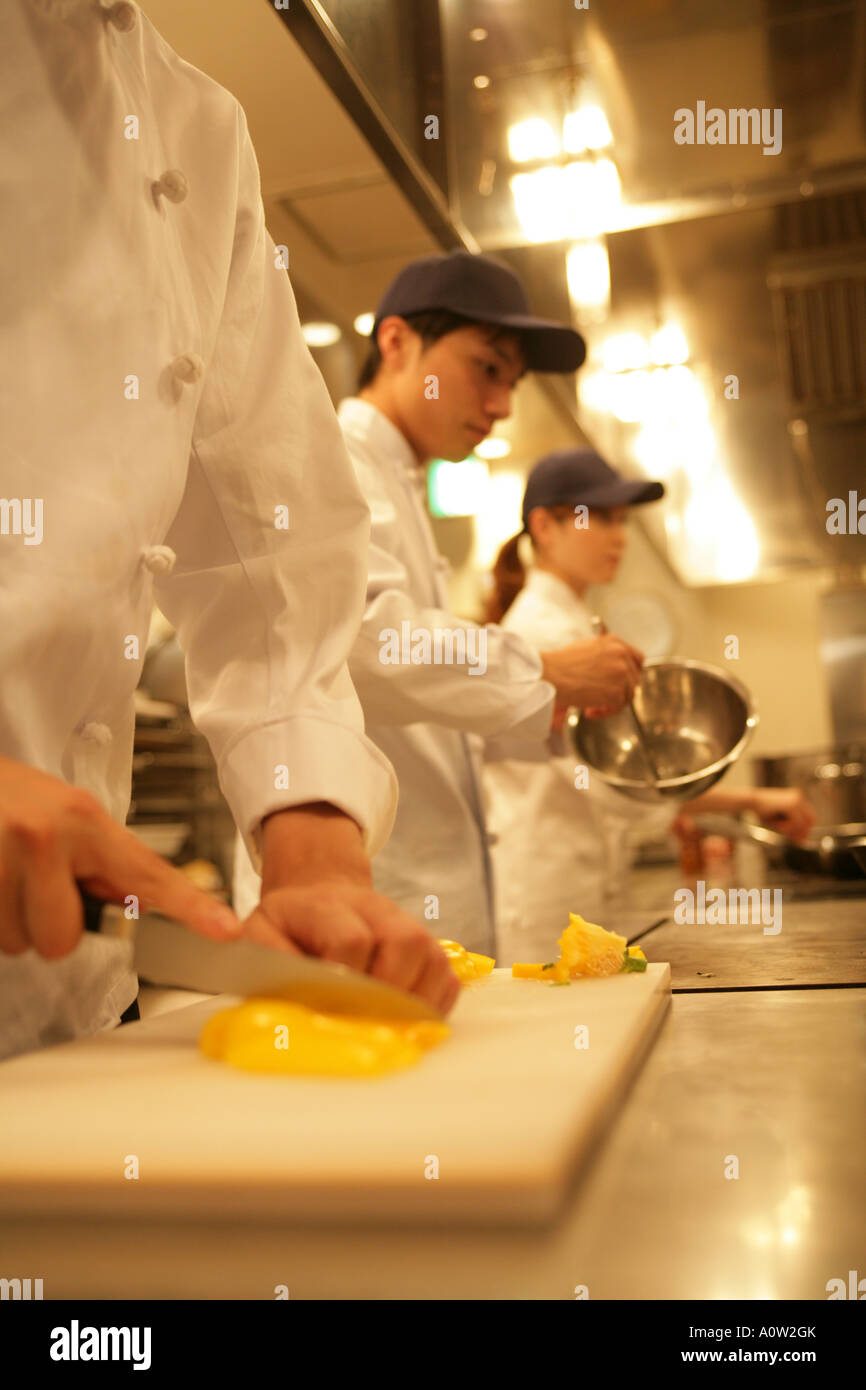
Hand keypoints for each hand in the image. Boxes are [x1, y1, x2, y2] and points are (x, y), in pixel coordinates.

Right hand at [0, 756, 240, 958]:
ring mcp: (1, 858)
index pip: (146, 874)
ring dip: (14, 921)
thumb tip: (134, 908)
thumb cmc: (14, 799)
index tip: (226, 930)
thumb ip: (102, 863)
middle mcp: (45, 837)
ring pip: (21, 942)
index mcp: (84, 821)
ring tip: (8, 877)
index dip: (190, 908)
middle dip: (49, 925)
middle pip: (63, 938)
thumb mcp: (69, 817)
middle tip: (36, 887)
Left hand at [241, 882, 460, 1014]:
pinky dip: (435, 1002)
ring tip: (389, 1023)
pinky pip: (446, 974)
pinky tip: (408, 1020)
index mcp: (327, 906)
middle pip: (405, 942)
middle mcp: (375, 909)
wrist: (317, 894)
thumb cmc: (287, 926)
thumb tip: (290, 994)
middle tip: (366, 1019)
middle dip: (388, 991)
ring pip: (431, 955)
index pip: (352, 939)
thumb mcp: (259, 933)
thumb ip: (269, 960)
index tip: (332, 1006)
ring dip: (415, 999)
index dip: (347, 978)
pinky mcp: (424, 944)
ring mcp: (404, 923)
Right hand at [541, 635, 643, 711]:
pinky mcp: (616, 691)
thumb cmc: (561, 663)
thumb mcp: (587, 647)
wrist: (551, 674)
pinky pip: (618, 707)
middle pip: (634, 679)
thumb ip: (605, 654)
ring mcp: (621, 673)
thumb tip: (613, 667)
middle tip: (605, 699)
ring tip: (592, 707)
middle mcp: (621, 655)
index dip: (632, 673)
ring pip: (628, 695)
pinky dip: (604, 712)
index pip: (637, 659)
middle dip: (621, 691)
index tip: (624, 683)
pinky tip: (589, 711)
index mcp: (614, 642)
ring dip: (612, 704)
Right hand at [749, 788, 815, 842]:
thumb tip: (803, 841)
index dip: (806, 830)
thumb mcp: (780, 822)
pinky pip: (796, 822)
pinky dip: (787, 827)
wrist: (751, 801)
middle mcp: (798, 796)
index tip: (799, 839)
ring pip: (803, 823)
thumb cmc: (763, 811)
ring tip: (779, 827)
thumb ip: (793, 830)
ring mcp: (796, 799)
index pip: (810, 817)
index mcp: (797, 798)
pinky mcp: (792, 804)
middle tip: (793, 840)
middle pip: (810, 820)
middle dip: (802, 832)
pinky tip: (778, 824)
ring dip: (791, 829)